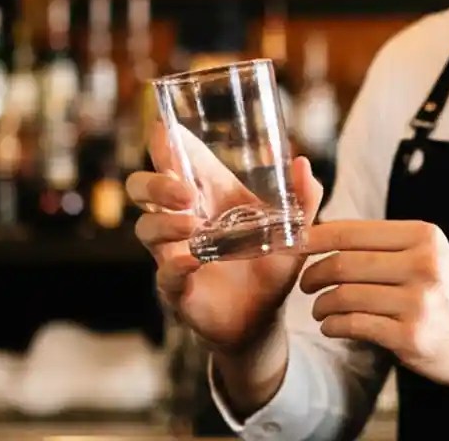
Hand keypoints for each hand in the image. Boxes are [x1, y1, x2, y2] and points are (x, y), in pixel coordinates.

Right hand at [126, 122, 323, 355]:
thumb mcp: (295, 232)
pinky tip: (191, 261)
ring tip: (192, 224)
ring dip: (164, 223)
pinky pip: (164, 274)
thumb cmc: (273, 266)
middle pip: (145, 189)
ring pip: (146, 228)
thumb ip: (303, 199)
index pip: (181, 162)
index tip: (165, 129)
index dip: (169, 145)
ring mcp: (176, 253)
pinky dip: (174, 266)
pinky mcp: (177, 289)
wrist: (265, 319)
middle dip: (156, 183)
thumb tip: (303, 163)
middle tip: (185, 191)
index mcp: (211, 198)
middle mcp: (186, 221)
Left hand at [298, 220, 448, 388]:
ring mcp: (418, 302)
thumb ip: (383, 243)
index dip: (315, 237)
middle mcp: (423, 265)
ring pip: (344, 295)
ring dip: (321, 304)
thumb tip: (322, 230)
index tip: (295, 244)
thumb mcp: (425, 255)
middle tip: (305, 284)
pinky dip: (333, 325)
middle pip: (344, 263)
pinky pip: (353, 325)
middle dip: (313, 274)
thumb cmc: (441, 294)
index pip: (352, 231)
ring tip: (319, 309)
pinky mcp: (410, 336)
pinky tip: (332, 326)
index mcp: (423, 237)